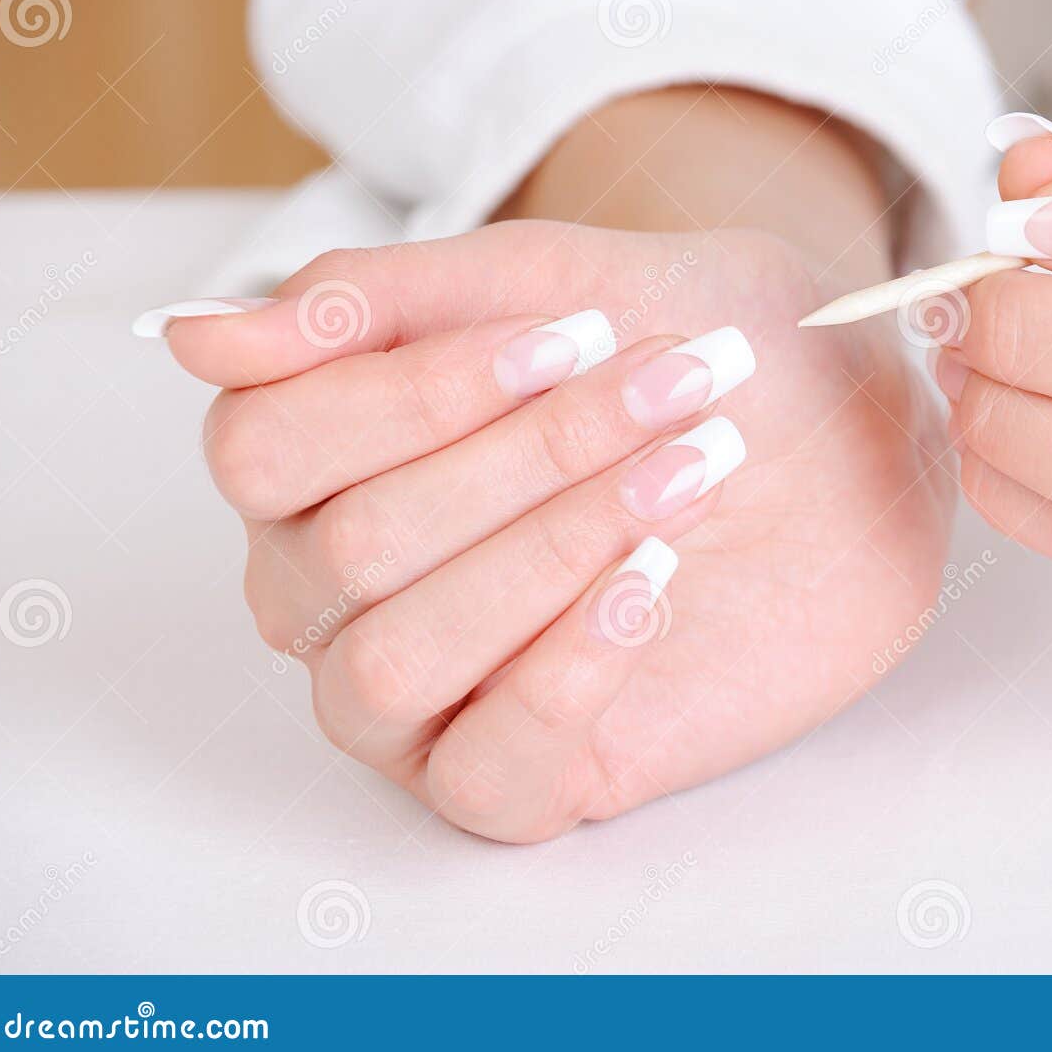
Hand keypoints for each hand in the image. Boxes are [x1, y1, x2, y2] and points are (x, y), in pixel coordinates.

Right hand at [165, 221, 951, 840]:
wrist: (850, 434)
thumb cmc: (701, 350)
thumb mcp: (564, 279)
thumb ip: (385, 299)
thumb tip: (200, 335)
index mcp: (319, 464)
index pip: (263, 445)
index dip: (420, 389)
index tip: (579, 332)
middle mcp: (338, 590)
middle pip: (349, 548)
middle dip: (533, 457)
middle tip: (680, 387)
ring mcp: (426, 693)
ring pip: (393, 661)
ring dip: (553, 553)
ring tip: (687, 477)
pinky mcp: (528, 770)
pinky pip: (482, 773)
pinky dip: (567, 674)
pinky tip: (652, 583)